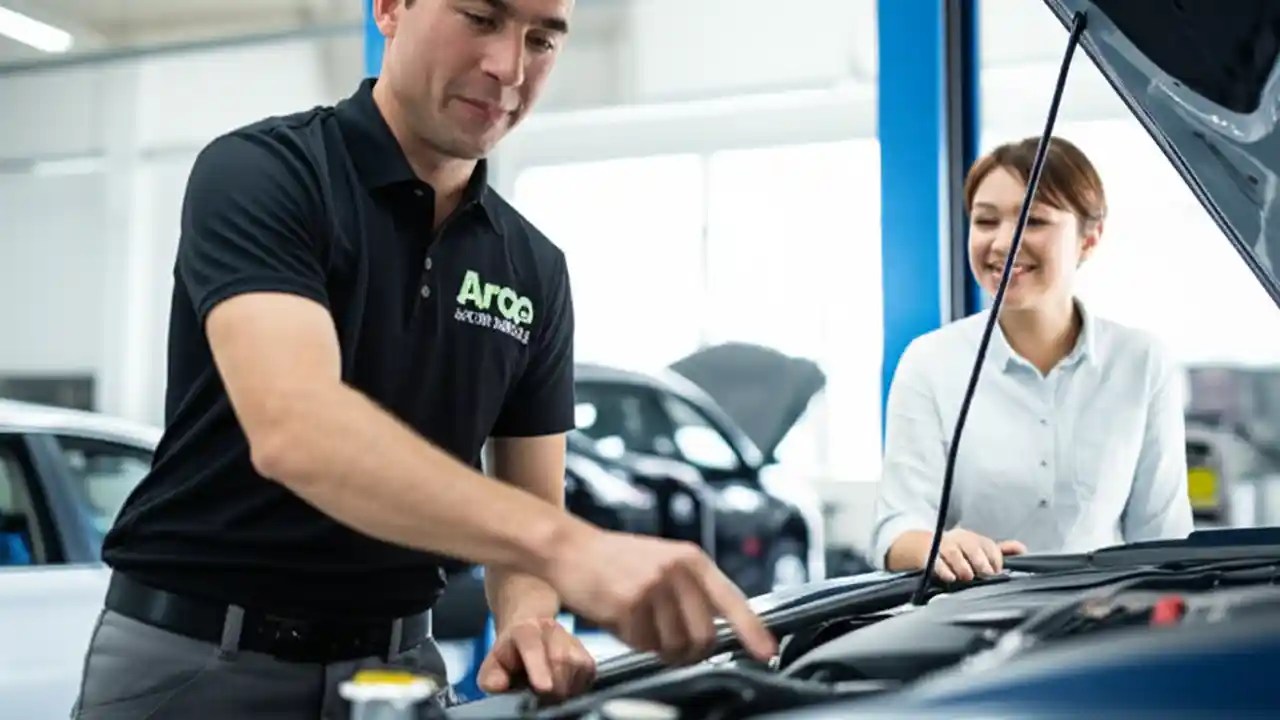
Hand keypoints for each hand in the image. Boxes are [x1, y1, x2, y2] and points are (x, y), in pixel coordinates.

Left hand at [477, 617, 595, 700]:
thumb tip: (498, 685)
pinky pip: (588, 674)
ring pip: (577, 666)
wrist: (529, 632)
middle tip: (540, 699)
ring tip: (549, 692)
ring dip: (564, 687)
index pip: (532, 645)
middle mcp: (550, 629)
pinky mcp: (587, 655)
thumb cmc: (511, 655)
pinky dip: (576, 687)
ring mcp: (571, 639)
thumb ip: (491, 676)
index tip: (544, 688)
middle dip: (552, 686)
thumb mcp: (494, 664)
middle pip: (559, 659)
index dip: (538, 666)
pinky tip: (563, 688)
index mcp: (524, 630)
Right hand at [545, 527, 776, 665]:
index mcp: (692, 559)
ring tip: (642, 625)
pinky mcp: (628, 605)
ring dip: (660, 648)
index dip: (753, 631)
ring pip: (675, 646)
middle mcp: (677, 571)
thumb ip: (692, 590)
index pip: (732, 600)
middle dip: (691, 651)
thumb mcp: (663, 562)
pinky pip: (644, 645)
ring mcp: (653, 588)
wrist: (571, 550)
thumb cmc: (618, 561)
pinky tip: (622, 620)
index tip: (768, 653)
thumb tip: (722, 630)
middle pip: (705, 636)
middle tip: (670, 643)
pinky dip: (635, 642)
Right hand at [924, 527, 1026, 582]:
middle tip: (986, 574)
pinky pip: (936, 562)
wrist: (925, 547)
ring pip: (953, 553)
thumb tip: (1023, 549)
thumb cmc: (959, 550)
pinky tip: (950, 578)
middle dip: (980, 561)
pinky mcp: (929, 557)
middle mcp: (959, 540)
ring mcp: (943, 547)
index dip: (995, 558)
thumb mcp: (980, 548)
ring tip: (967, 577)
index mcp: (973, 538)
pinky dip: (944, 570)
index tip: (997, 570)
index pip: (987, 545)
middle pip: (971, 546)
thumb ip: (1001, 550)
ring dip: (962, 566)